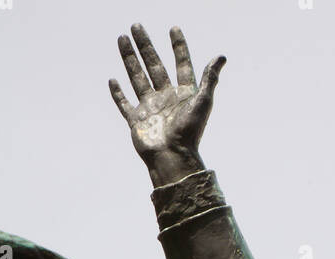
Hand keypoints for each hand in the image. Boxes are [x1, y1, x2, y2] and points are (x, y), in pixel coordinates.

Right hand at [109, 24, 225, 186]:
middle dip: (145, 46)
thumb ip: (210, 78)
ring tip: (122, 38)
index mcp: (183, 94)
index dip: (179, 48)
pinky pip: (124, 104)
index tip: (174, 29)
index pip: (181, 65)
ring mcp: (149, 108)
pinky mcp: (136, 120)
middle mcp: (166, 98)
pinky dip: (118, 93)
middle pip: (154, 65)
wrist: (172, 156)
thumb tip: (221, 56)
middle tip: (136, 26)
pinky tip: (113, 80)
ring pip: (137, 77)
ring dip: (129, 58)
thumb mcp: (203, 102)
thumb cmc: (190, 132)